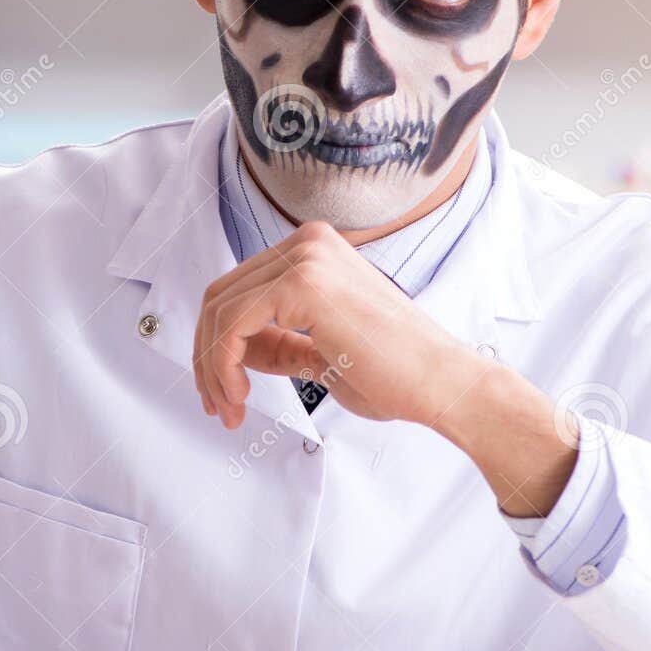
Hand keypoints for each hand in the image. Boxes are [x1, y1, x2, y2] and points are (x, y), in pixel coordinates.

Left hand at [192, 221, 579, 515]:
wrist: (443, 384)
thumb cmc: (396, 374)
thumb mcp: (320, 351)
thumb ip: (278, 341)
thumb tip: (233, 350)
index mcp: (314, 250)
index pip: (238, 290)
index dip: (217, 344)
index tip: (222, 390)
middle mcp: (307, 242)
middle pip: (221, 296)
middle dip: (207, 356)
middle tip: (215, 405)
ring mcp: (304, 258)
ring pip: (219, 311)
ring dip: (213, 368)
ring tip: (229, 408)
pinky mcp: (301, 283)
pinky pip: (232, 324)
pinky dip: (223, 364)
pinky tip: (241, 395)